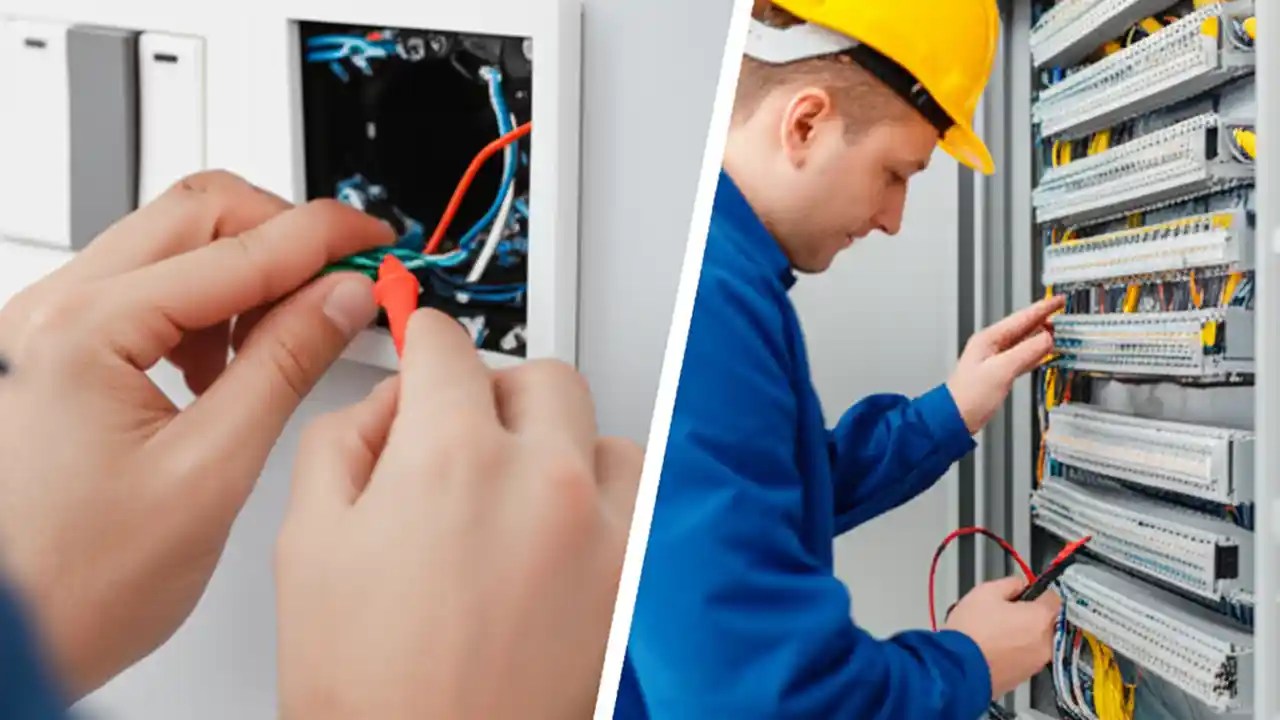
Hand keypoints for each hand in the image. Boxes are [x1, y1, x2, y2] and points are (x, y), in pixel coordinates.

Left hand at [0, 171, 390, 697]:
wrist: (7, 642)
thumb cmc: (75, 583)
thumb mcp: (211, 470)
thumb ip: (286, 365)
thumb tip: (341, 300)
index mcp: (87, 331)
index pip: (241, 246)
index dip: (326, 238)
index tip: (377, 243)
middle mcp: (53, 311)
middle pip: (199, 212)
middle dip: (285, 234)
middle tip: (346, 276)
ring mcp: (48, 327)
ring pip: (173, 245)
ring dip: (247, 271)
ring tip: (293, 334)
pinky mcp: (56, 351)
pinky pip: (146, 290)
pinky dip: (207, 306)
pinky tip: (234, 362)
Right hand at [275, 310, 642, 719]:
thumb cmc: (371, 692)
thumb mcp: (308, 548)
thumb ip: (343, 442)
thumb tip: (389, 404)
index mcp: (452, 461)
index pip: (448, 346)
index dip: (423, 345)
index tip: (427, 354)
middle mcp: (542, 484)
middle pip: (539, 376)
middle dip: (496, 394)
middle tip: (467, 437)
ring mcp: (604, 534)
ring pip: (600, 435)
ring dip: (560, 451)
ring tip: (518, 505)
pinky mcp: (640, 582)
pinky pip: (645, 501)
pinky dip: (609, 503)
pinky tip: (566, 538)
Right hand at [945, 576, 1059, 698]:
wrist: (958, 668)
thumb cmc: (972, 631)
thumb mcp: (986, 592)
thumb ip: (1010, 583)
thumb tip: (1018, 585)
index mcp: (1040, 618)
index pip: (1054, 598)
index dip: (1037, 593)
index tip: (1024, 593)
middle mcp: (1045, 643)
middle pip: (1045, 622)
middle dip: (1029, 616)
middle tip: (1004, 613)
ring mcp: (1035, 663)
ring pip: (1035, 642)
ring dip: (1021, 636)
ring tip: (994, 632)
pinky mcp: (1022, 677)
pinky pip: (1024, 658)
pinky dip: (1013, 652)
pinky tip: (992, 648)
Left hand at [946, 296, 1064, 432]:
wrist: (956, 417)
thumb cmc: (969, 396)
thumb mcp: (1001, 370)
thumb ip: (1025, 352)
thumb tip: (1047, 339)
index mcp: (989, 340)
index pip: (1021, 318)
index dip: (1042, 308)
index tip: (1058, 301)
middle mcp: (991, 346)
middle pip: (1023, 327)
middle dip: (1044, 320)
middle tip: (1063, 313)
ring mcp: (995, 359)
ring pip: (1024, 342)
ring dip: (1042, 336)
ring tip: (1059, 330)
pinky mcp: (999, 372)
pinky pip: (1023, 357)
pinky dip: (1036, 353)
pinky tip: (1045, 353)